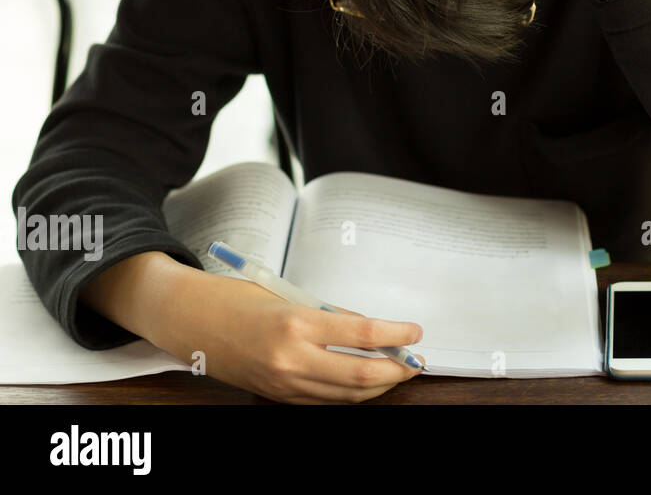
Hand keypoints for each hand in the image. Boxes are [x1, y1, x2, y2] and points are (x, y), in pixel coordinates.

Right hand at [83, 252, 424, 403]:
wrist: (187, 319)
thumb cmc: (236, 298)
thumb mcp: (289, 296)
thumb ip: (329, 316)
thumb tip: (369, 330)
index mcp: (295, 324)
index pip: (361, 335)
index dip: (395, 335)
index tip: (414, 332)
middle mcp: (289, 359)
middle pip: (358, 376)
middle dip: (394, 371)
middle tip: (415, 361)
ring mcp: (281, 383)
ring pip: (344, 395)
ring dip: (377, 386)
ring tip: (397, 371)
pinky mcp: (275, 395)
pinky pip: (323, 401)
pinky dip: (349, 394)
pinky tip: (365, 382)